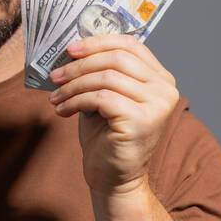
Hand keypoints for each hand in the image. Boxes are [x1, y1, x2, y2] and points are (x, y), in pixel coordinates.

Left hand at [47, 33, 178, 196]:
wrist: (113, 178)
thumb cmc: (107, 137)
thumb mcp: (105, 97)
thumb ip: (101, 72)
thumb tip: (74, 49)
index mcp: (161, 79)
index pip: (131, 45)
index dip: (98, 42)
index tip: (71, 48)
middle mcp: (165, 90)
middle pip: (117, 59)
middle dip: (80, 65)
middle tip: (56, 74)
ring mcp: (157, 106)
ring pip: (105, 78)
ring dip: (73, 86)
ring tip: (56, 97)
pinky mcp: (141, 121)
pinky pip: (100, 98)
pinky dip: (76, 101)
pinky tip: (62, 111)